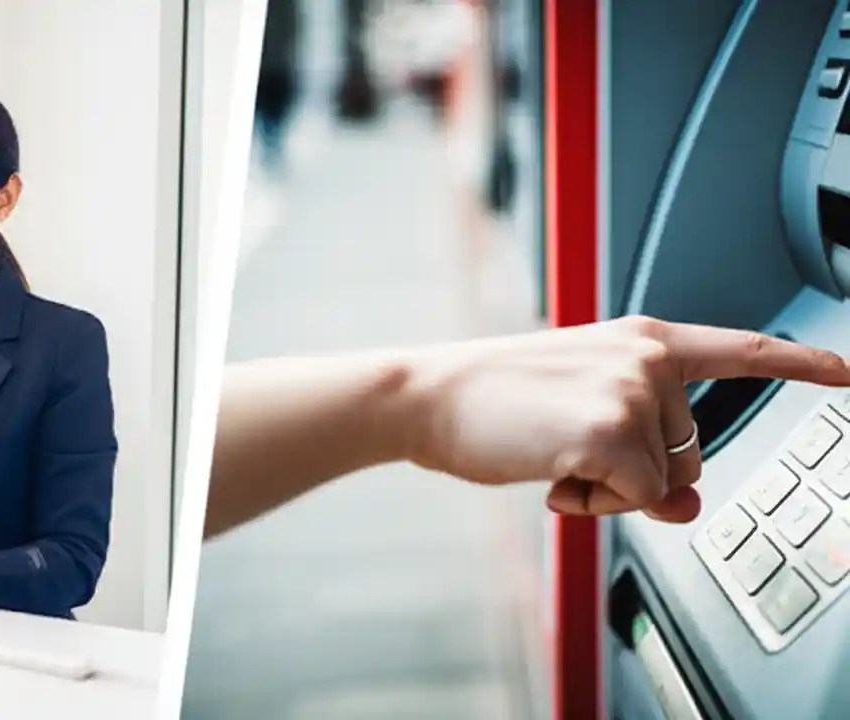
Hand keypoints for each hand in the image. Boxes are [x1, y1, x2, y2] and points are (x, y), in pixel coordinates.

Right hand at [402, 316, 849, 521]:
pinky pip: (637, 501)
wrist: (429, 396)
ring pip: (662, 483)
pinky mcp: (612, 431)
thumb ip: (645, 452)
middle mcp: (646, 359)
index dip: (798, 365)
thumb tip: (688, 506)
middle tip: (567, 450)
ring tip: (551, 454)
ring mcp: (632, 393)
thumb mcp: (579, 415)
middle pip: (689, 452)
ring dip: (609, 490)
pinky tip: (552, 473)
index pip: (738, 349)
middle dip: (636, 473)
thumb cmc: (493, 401)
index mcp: (639, 341)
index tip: (844, 373)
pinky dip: (595, 504)